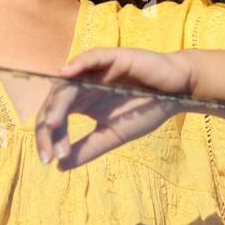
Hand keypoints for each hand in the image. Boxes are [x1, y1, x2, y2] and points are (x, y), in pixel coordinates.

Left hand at [35, 48, 194, 169]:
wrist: (176, 93)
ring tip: (51, 125)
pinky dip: (78, 64)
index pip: (55, 118)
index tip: (49, 160)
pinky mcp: (112, 57)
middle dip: (48, 127)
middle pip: (55, 102)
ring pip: (67, 83)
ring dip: (58, 103)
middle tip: (48, 151)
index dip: (48, 138)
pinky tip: (65, 74)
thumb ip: (87, 148)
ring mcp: (95, 70)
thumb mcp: (113, 135)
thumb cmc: (145, 110)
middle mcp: (82, 85)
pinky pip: (91, 57)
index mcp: (80, 102)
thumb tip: (58, 166)